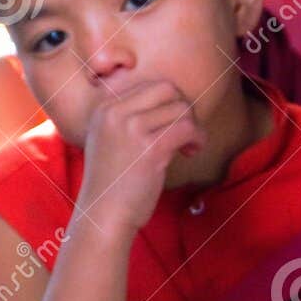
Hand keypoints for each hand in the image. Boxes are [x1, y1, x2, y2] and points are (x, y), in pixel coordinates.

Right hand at [75, 81, 205, 233]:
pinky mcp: (149, 148)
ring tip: (188, 146)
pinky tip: (191, 153)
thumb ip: (129, 118)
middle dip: (183, 108)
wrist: (103, 215)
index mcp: (104, 108)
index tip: (171, 125)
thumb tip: (173, 101)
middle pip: (167, 89)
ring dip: (193, 127)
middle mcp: (114, 113)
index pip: (150, 86)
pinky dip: (197, 139)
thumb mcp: (109, 140)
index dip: (169, 103)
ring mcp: (130, 128)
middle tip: (185, 131)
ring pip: (181, 109)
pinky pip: (187, 128)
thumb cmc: (112, 182)